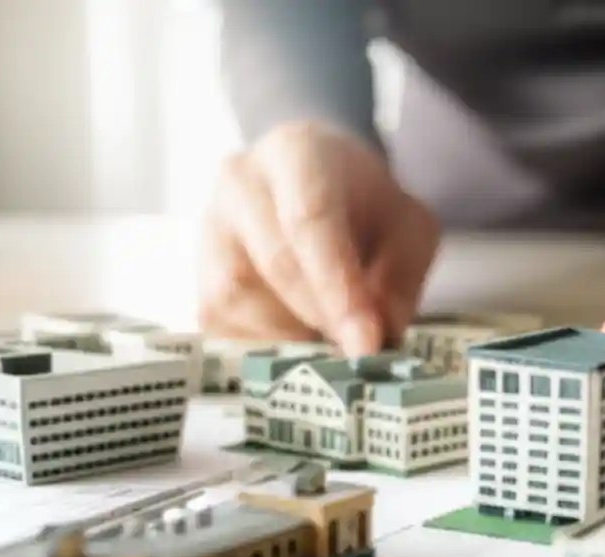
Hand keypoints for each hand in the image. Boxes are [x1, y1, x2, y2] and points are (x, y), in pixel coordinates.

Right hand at [200, 121, 439, 355]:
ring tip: (334, 348)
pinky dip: (267, 351)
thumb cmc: (364, 206)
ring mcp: (209, 230)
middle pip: (273, 262)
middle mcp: (240, 184)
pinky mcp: (198, 279)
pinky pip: (223, 328)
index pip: (310, 220)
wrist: (316, 186)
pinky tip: (301, 352)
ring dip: (293, 338)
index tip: (367, 341)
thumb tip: (377, 336)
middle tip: (361, 356)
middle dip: (322, 319)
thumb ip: (398, 278)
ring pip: (239, 301)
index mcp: (296, 153)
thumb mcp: (406, 228)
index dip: (338, 287)